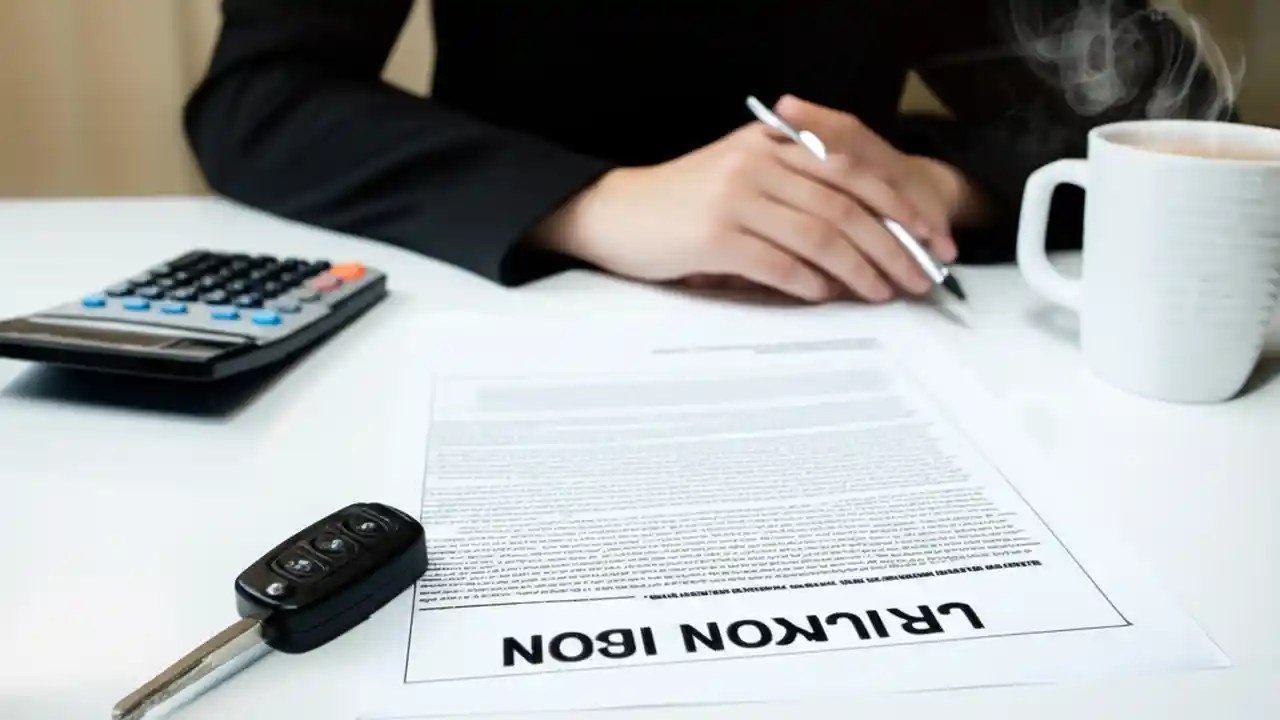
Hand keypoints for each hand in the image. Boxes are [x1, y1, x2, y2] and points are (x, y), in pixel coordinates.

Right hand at [532, 98, 962, 301]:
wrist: (617, 213)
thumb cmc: (683, 202)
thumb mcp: (741, 173)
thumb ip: (793, 184)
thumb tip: (859, 229)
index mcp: (772, 142)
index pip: (852, 168)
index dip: (898, 204)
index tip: (929, 237)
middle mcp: (758, 163)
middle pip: (845, 206)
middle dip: (891, 245)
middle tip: (918, 277)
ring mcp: (736, 198)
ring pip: (821, 236)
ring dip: (860, 270)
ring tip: (884, 293)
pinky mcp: (715, 236)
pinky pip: (779, 263)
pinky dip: (810, 283)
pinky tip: (829, 297)